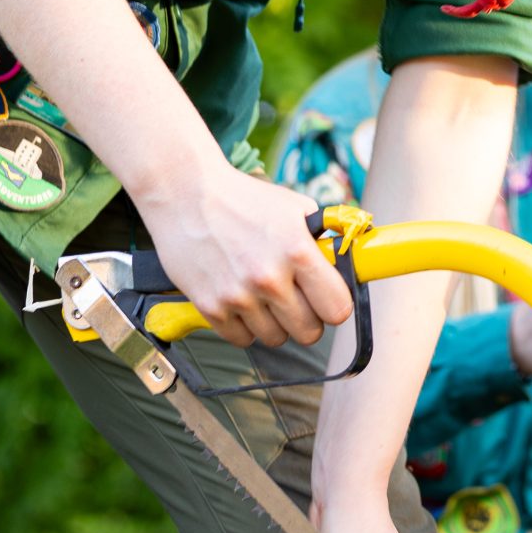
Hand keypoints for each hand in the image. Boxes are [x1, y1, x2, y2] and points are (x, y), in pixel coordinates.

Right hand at [138, 162, 352, 347]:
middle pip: (309, 332)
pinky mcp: (210, 308)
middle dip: (307, 318)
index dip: (335, 305)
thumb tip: (345, 260)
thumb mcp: (293, 207)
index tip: (326, 298)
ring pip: (275, 338)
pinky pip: (242, 339)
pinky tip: (241, 300)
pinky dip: (244, 326)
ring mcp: (238, 296)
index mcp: (296, 251)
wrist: (186, 193)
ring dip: (274, 322)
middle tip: (296, 299)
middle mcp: (269, 278)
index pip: (337, 308)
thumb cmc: (243, 198)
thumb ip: (321, 237)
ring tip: (264, 295)